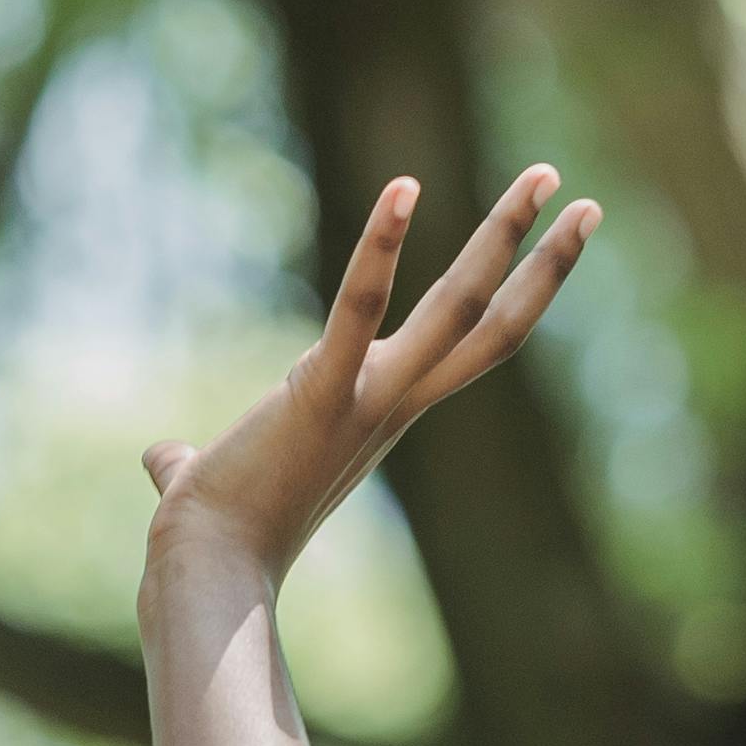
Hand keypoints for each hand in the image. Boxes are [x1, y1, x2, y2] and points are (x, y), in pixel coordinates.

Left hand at [140, 166, 598, 583]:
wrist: (206, 572)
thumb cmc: (213, 530)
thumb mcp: (216, 477)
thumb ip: (191, 460)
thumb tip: (160, 459)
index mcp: (382, 411)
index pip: (471, 343)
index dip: (517, 294)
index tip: (553, 243)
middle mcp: (395, 404)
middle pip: (492, 322)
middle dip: (540, 254)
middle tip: (584, 194)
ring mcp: (368, 400)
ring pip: (462, 310)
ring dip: (505, 235)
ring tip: (545, 173)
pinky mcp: (321, 392)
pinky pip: (360, 307)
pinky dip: (381, 246)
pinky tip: (405, 188)